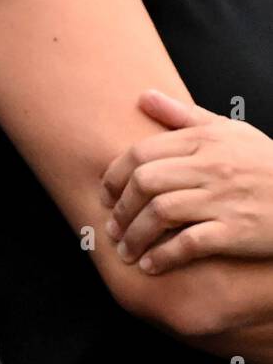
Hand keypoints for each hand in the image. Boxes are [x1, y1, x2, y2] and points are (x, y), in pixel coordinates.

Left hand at [101, 90, 272, 272]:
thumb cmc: (263, 165)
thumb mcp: (229, 132)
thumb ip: (184, 117)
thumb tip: (144, 97)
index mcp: (208, 140)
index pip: (142, 153)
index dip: (113, 178)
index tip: (106, 198)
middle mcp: (214, 166)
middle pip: (144, 182)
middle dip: (119, 210)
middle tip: (112, 230)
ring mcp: (224, 198)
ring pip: (160, 213)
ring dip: (134, 238)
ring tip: (127, 253)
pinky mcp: (235, 230)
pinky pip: (187, 244)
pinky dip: (162, 258)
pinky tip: (151, 266)